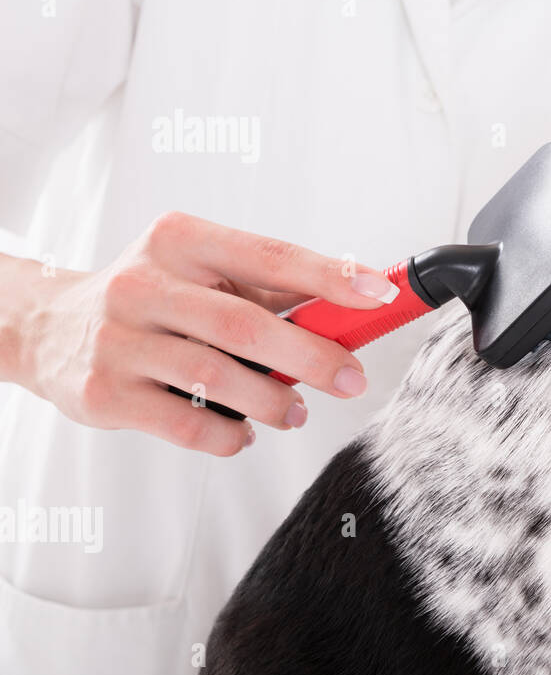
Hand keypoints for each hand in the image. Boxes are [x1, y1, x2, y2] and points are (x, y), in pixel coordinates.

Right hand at [3, 212, 397, 455]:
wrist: (47, 326)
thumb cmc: (148, 297)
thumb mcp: (200, 270)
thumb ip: (269, 289)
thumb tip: (352, 309)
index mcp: (180, 240)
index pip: (271, 256)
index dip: (332, 277)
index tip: (379, 296)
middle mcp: (144, 284)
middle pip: (248, 324)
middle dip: (313, 357)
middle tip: (349, 378)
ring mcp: (119, 339)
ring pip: (217, 378)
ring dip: (272, 402)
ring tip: (293, 412)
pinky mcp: (104, 392)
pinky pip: (185, 424)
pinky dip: (228, 434)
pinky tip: (242, 431)